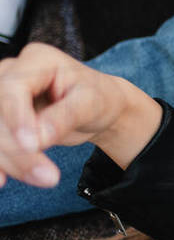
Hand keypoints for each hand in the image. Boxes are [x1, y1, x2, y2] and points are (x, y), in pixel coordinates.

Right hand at [0, 42, 152, 186]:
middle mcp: (11, 74)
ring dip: (9, 160)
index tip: (32, 146)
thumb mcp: (91, 103)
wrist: (98, 110)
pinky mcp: (0, 120)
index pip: (11, 89)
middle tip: (49, 177)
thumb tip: (36, 139)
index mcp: (37, 60)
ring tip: (44, 178)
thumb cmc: (98, 98)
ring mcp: (1, 98)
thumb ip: (64, 117)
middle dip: (17, 149)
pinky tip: (3, 179)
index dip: (17, 118)